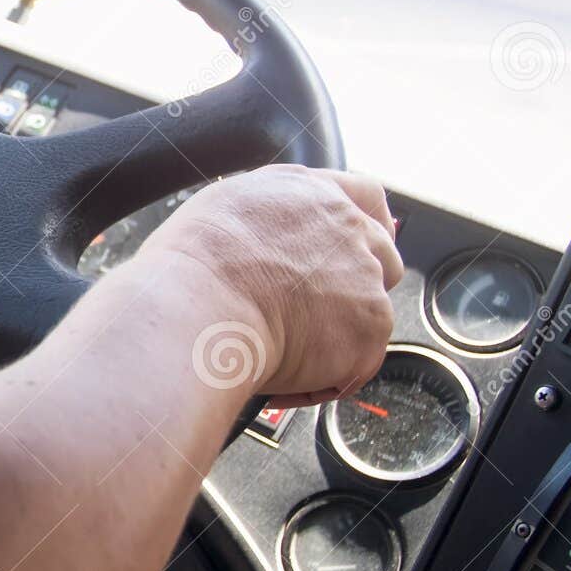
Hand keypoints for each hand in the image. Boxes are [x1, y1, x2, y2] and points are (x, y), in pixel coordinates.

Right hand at [142, 165, 402, 403]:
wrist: (199, 304)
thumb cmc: (191, 263)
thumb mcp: (222, 210)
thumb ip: (264, 219)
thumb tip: (260, 242)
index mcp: (310, 194)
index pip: (363, 195)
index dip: (365, 221)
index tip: (362, 239)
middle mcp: (346, 228)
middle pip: (379, 257)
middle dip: (353, 287)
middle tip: (309, 314)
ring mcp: (364, 278)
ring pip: (366, 314)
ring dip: (333, 335)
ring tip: (277, 351)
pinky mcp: (369, 327)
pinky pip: (356, 361)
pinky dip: (326, 376)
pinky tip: (282, 375)